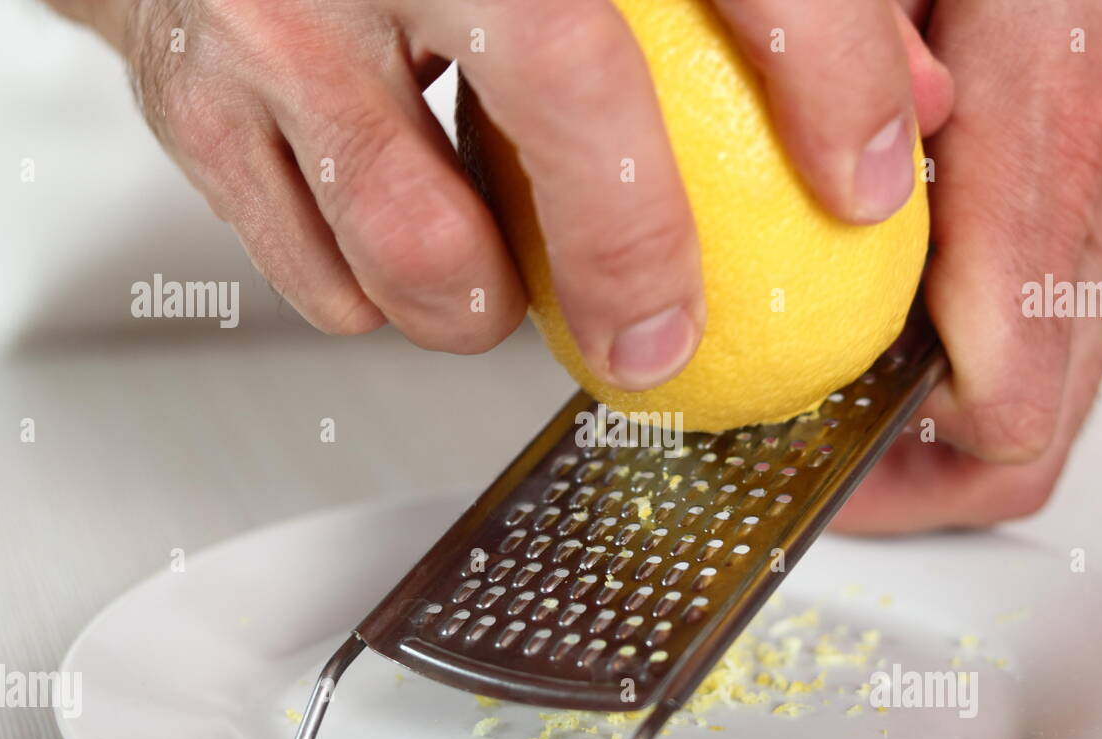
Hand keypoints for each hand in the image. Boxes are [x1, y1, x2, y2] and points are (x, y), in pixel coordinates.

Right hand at [54, 0, 950, 390]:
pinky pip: (321, 280)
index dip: (823, 66)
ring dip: (485, 307)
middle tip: (663, 342)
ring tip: (505, 279)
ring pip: (419, 241)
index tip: (867, 184)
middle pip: (564, 99)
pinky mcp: (196, 111)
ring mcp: (282, 19)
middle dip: (637, 259)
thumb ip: (748, 4)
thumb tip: (905, 103)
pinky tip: (407, 245)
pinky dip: (385, 303)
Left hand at [833, 0, 1101, 533]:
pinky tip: (928, 284)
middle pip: (1037, 427)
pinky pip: (1081, 290)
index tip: (808, 471)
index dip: (900, 473)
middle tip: (819, 462)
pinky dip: (1007, 327)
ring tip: (853, 388)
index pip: (998, 400)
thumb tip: (790, 143)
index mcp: (1050, 135)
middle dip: (922, 479)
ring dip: (959, 408)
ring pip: (1065, 368)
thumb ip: (853, 47)